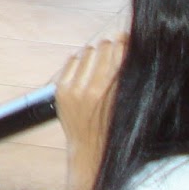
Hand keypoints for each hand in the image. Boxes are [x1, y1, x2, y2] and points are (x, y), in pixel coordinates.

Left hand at [56, 36, 126, 189]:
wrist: (89, 150)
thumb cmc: (114, 128)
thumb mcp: (127, 104)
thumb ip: (127, 78)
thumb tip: (128, 47)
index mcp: (112, 92)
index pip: (120, 52)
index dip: (125, 42)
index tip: (127, 39)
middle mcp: (91, 89)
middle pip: (104, 48)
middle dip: (111, 47)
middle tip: (115, 49)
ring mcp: (73, 88)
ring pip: (87, 52)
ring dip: (95, 54)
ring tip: (101, 61)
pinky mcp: (60, 89)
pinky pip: (71, 60)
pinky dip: (80, 61)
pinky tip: (86, 67)